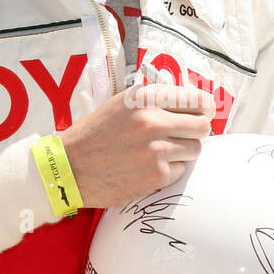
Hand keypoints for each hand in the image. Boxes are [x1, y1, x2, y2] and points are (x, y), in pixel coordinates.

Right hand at [61, 83, 214, 207]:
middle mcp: (153, 121)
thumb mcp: (121, 104)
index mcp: (145, 98)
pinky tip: (149, 167)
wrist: (68, 167)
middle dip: (198, 131)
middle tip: (186, 135)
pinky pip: (181, 170)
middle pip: (203, 126)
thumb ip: (154, 100)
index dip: (205, 107)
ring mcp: (156, 150)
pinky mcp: (156, 175)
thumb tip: (192, 104)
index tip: (205, 112)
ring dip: (185, 151)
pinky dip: (170, 170)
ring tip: (163, 152)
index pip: (196, 99)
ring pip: (195, 149)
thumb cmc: (95, 134)